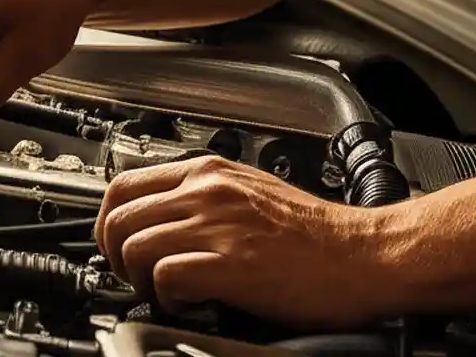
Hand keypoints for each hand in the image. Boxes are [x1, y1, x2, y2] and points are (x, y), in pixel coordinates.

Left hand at [95, 156, 399, 328]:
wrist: (365, 255)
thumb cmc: (321, 235)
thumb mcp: (255, 193)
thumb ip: (209, 199)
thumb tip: (168, 220)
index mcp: (212, 172)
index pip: (124, 183)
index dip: (110, 221)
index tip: (118, 244)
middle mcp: (209, 191)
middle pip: (117, 216)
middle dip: (114, 254)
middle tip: (134, 276)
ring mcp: (218, 225)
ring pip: (132, 246)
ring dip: (138, 279)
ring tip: (165, 292)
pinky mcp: (230, 264)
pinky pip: (164, 278)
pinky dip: (167, 299)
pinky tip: (192, 302)